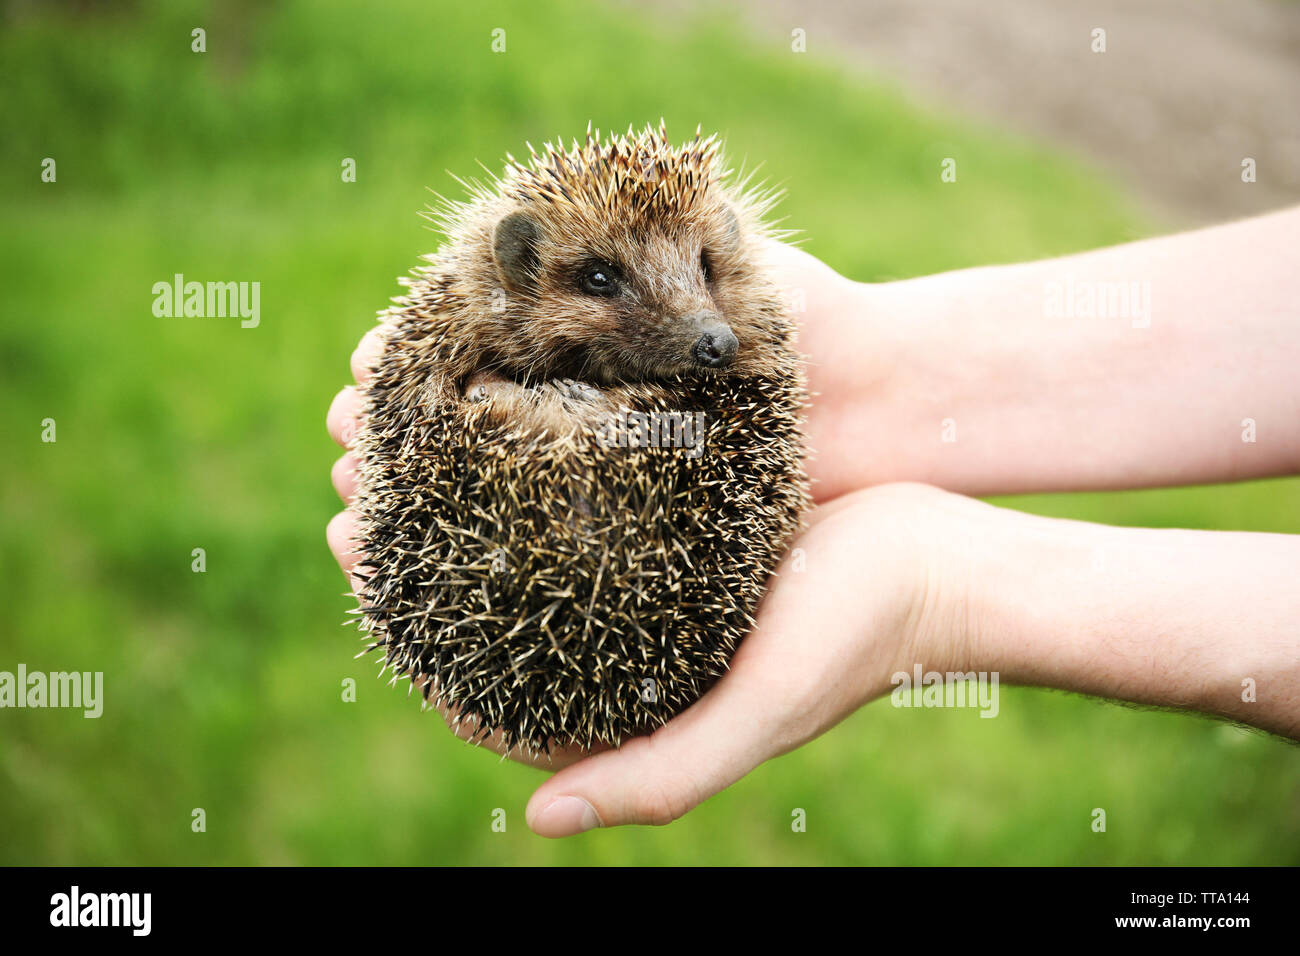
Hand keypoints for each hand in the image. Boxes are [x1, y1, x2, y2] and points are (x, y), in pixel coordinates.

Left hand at [327, 334, 959, 827]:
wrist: (946, 555)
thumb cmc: (857, 642)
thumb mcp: (759, 714)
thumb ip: (659, 776)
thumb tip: (538, 816)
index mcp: (637, 693)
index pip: (499, 680)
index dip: (417, 626)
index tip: (360, 560)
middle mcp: (635, 628)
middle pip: (505, 592)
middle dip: (424, 542)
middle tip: (361, 481)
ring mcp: (658, 564)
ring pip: (539, 527)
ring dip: (472, 481)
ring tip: (409, 425)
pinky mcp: (685, 506)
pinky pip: (595, 478)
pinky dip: (544, 444)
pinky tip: (506, 398)